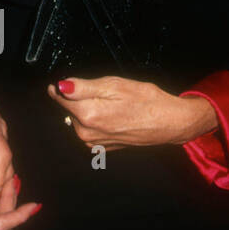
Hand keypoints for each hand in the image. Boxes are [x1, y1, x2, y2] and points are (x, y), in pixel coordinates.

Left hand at [48, 76, 217, 150]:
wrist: (169, 123)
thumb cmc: (146, 100)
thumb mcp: (114, 85)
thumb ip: (83, 87)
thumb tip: (60, 86)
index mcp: (88, 115)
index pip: (61, 97)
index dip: (62, 87)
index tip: (64, 82)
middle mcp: (87, 133)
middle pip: (70, 108)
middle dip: (81, 98)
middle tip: (106, 92)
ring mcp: (94, 143)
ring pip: (79, 118)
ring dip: (89, 109)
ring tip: (114, 104)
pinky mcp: (101, 147)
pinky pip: (89, 129)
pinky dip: (96, 120)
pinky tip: (114, 115)